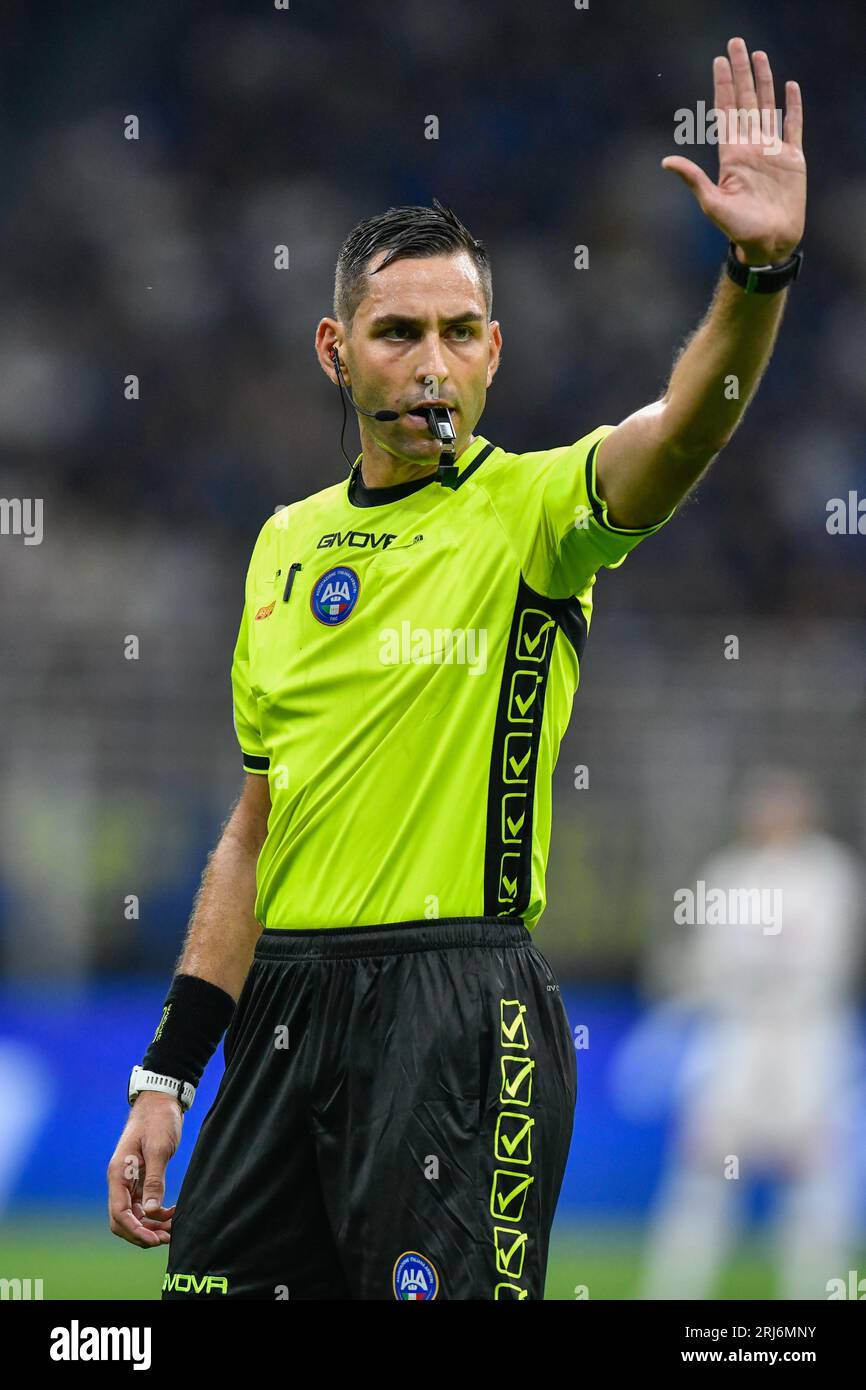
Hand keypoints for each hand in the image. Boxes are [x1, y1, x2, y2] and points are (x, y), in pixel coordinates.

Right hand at [107, 1091, 181, 1247]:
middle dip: (142, 1233)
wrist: (160, 1101)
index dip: (135, 1231)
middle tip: (167, 1238)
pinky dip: (155, 1214)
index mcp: (119, 1174)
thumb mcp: (159, 1149)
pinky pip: (143, 1205)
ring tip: (173, 1229)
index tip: (155, 1240)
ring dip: (151, 1226)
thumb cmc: (158, 1120)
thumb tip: (152, 1213)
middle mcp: (120, 1180)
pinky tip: (171, 1214)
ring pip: (134, 1215)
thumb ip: (154, 1181)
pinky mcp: (140, 1179)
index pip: (119, 1213)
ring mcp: (129, 1181)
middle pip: (123, 1220)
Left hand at [662, 36, 805, 264]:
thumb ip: (693, 179)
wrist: (768, 244)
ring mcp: (772, 151)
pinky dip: (792, 106)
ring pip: (767, 106)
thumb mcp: (712, 204)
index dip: (722, 85)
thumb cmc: (738, 230)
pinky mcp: (793, 159)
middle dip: (741, 71)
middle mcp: (751, 147)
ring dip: (764, 81)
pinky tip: (789, 87)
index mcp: (732, 154)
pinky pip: (793, 126)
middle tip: (736, 42)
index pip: (725, 110)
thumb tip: (665, 161)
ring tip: (760, 55)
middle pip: (745, 100)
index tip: (719, 60)